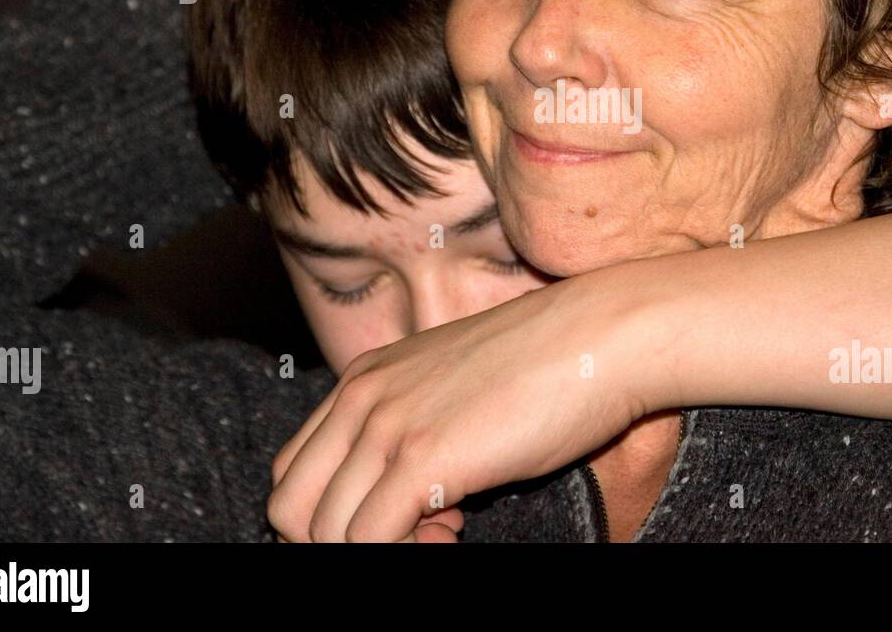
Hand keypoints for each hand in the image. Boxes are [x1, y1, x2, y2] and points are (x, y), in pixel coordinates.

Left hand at [268, 272, 664, 541]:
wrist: (602, 336)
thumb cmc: (550, 363)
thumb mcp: (458, 387)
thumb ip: (416, 427)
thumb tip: (412, 501)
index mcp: (365, 378)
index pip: (296, 468)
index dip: (335, 513)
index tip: (405, 515)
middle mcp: (361, 396)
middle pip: (289, 506)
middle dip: (336, 542)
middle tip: (413, 532)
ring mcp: (386, 425)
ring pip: (321, 532)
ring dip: (376, 549)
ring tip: (444, 530)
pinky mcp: (420, 457)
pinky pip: (365, 541)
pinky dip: (404, 555)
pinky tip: (457, 530)